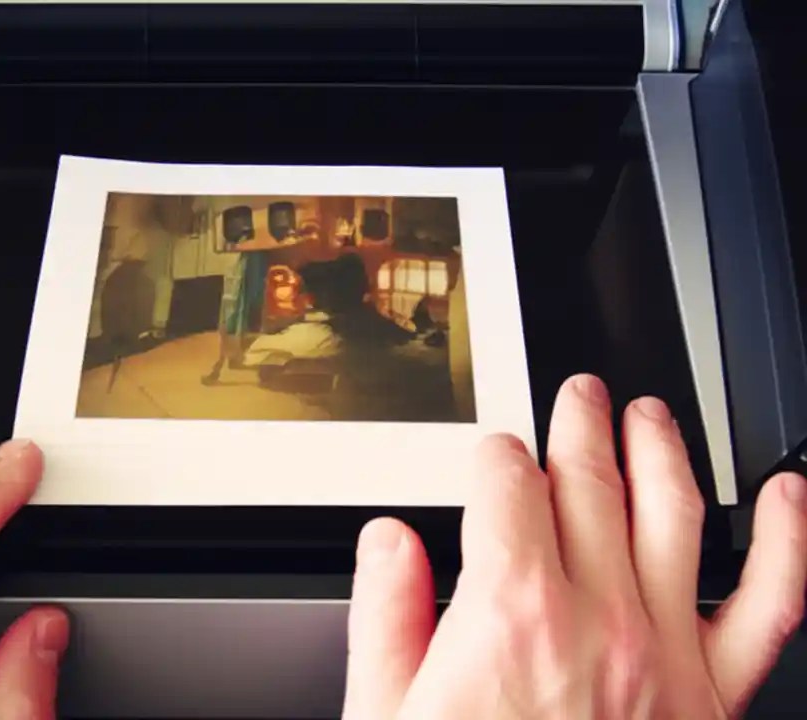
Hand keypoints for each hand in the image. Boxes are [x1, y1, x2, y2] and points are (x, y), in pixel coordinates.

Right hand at [344, 374, 806, 718]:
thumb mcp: (384, 714)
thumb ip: (386, 616)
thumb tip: (389, 544)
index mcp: (510, 614)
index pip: (506, 486)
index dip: (496, 455)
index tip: (494, 454)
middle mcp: (597, 619)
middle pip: (590, 482)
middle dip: (578, 426)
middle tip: (578, 395)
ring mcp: (666, 654)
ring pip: (675, 515)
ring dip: (662, 450)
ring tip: (650, 415)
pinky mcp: (716, 699)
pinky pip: (771, 605)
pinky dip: (788, 543)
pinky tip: (788, 499)